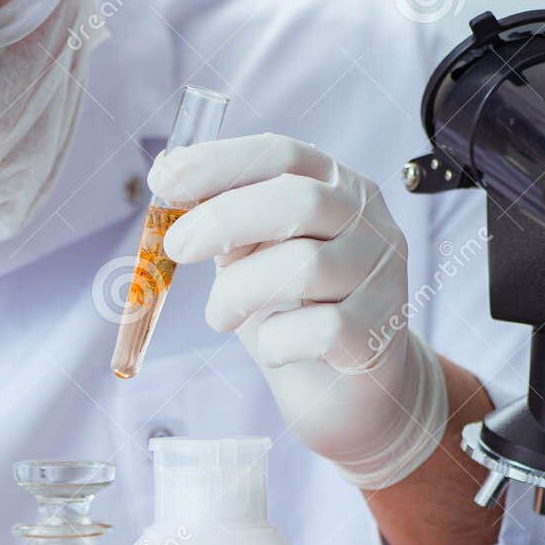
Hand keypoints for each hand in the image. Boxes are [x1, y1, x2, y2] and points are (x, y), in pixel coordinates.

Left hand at [150, 134, 445, 489]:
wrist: (343, 389)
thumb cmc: (291, 311)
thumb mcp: (253, 255)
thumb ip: (224, 218)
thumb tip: (166, 174)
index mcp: (334, 186)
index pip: (281, 155)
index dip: (219, 162)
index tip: (163, 179)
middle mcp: (368, 220)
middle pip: (299, 200)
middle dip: (225, 219)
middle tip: (177, 247)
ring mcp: (381, 274)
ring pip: (304, 266)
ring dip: (239, 292)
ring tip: (220, 316)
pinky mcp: (380, 331)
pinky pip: (318, 329)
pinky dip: (277, 342)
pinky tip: (273, 349)